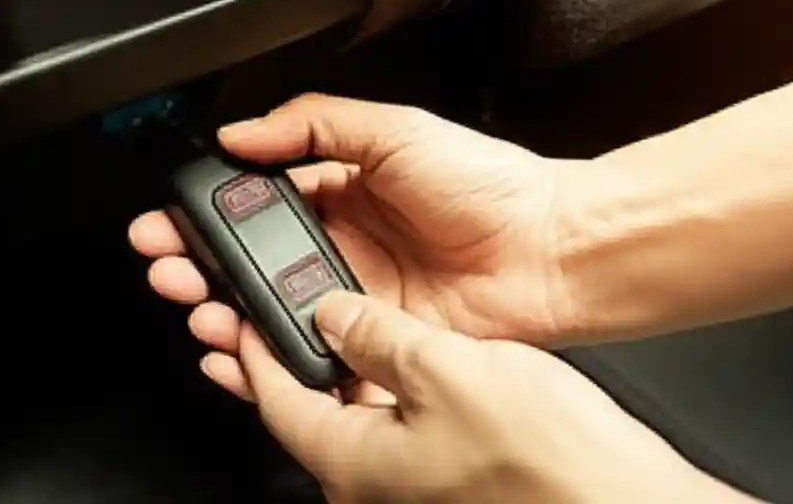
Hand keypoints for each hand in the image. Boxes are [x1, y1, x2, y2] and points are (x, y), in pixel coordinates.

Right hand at [129, 93, 583, 398]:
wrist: (551, 250)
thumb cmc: (492, 186)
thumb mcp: (394, 130)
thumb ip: (313, 125)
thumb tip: (242, 131)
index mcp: (342, 190)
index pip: (257, 202)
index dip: (210, 212)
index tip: (172, 218)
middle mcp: (343, 246)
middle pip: (252, 261)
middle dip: (199, 264)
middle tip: (166, 266)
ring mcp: (355, 298)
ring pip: (271, 310)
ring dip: (223, 310)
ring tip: (195, 305)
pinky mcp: (373, 343)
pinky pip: (309, 354)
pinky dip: (267, 358)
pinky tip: (238, 351)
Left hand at [242, 291, 754, 503]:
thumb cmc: (550, 464)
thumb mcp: (448, 370)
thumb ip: (377, 336)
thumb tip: (332, 314)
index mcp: (353, 463)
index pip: (274, 397)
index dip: (253, 344)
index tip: (242, 307)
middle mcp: (373, 486)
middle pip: (308, 410)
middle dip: (288, 356)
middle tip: (272, 310)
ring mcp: (413, 487)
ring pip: (354, 416)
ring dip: (340, 366)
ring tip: (338, 319)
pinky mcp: (451, 479)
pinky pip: (398, 425)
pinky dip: (386, 385)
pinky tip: (405, 353)